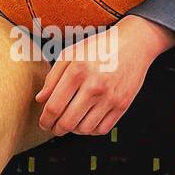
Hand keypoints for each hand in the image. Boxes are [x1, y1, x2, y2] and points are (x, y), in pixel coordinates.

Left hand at [35, 16, 174, 136]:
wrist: (134, 44)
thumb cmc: (99, 47)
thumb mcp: (71, 54)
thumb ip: (52, 77)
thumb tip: (41, 100)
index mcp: (77, 71)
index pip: (54, 107)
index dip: (45, 120)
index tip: (43, 123)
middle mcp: (94, 86)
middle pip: (67, 122)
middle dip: (56, 129)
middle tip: (54, 128)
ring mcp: (110, 97)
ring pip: (84, 129)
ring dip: (73, 131)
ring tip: (71, 123)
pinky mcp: (122, 105)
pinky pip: (102, 129)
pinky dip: (91, 130)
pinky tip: (87, 121)